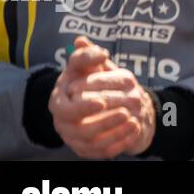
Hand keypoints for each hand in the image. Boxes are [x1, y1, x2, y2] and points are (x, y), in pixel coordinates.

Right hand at [49, 37, 155, 158]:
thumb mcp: (85, 65)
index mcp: (59, 103)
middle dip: (105, 121)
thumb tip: (83, 42)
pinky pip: (102, 152)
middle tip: (127, 110)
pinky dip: (119, 142)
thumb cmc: (87, 78)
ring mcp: (74, 139)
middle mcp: (63, 124)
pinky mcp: (87, 149)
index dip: (83, 108)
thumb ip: (84, 54)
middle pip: (82, 129)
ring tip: (134, 118)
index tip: (101, 101)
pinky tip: (134, 129)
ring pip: (93, 143)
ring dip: (115, 132)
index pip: (67, 110)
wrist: (93, 99)